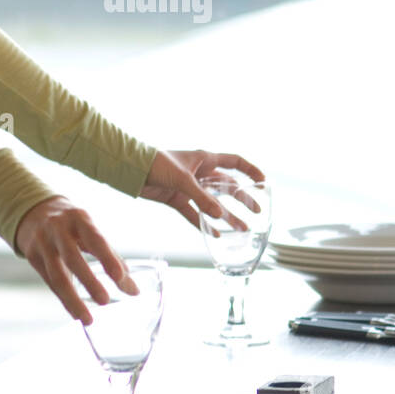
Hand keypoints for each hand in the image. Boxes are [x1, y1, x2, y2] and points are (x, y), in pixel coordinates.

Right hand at [14, 195, 137, 324]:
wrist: (32, 211)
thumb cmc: (71, 224)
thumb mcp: (90, 230)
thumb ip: (111, 256)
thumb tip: (133, 290)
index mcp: (79, 219)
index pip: (95, 239)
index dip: (107, 258)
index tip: (119, 277)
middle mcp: (58, 229)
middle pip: (72, 258)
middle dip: (89, 281)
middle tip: (105, 301)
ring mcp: (42, 243)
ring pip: (57, 276)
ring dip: (73, 300)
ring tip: (87, 319)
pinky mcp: (32, 256)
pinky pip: (49, 282)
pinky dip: (63, 299)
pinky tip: (75, 313)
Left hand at [139, 149, 266, 231]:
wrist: (131, 169)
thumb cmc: (157, 163)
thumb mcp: (183, 179)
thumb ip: (202, 198)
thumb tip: (219, 215)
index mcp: (205, 159)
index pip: (235, 162)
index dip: (250, 170)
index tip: (264, 181)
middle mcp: (199, 173)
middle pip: (227, 186)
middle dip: (242, 199)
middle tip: (256, 213)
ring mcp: (188, 187)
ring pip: (213, 203)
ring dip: (227, 215)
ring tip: (241, 229)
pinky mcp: (176, 198)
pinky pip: (195, 213)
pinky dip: (204, 223)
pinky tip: (215, 234)